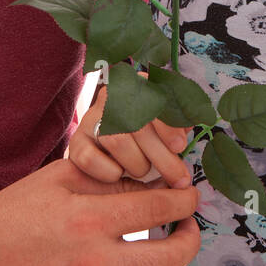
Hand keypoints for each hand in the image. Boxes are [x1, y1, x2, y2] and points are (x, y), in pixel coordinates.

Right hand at [0, 157, 200, 265]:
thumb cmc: (17, 209)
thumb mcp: (60, 178)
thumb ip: (109, 178)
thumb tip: (155, 179)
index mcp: (89, 219)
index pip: (158, 209)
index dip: (183, 200)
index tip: (189, 196)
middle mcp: (93, 262)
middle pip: (169, 256)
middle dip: (189, 236)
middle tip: (186, 225)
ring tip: (169, 258)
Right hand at [69, 81, 191, 186]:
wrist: (109, 144)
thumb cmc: (148, 136)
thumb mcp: (168, 124)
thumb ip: (178, 123)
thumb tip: (189, 129)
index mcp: (138, 86)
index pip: (153, 100)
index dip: (167, 124)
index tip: (180, 146)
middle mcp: (111, 98)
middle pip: (137, 124)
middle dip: (162, 156)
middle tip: (179, 180)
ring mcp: (90, 120)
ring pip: (115, 140)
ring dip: (137, 163)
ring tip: (145, 171)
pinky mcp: (76, 143)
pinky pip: (89, 158)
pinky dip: (109, 171)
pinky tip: (119, 175)